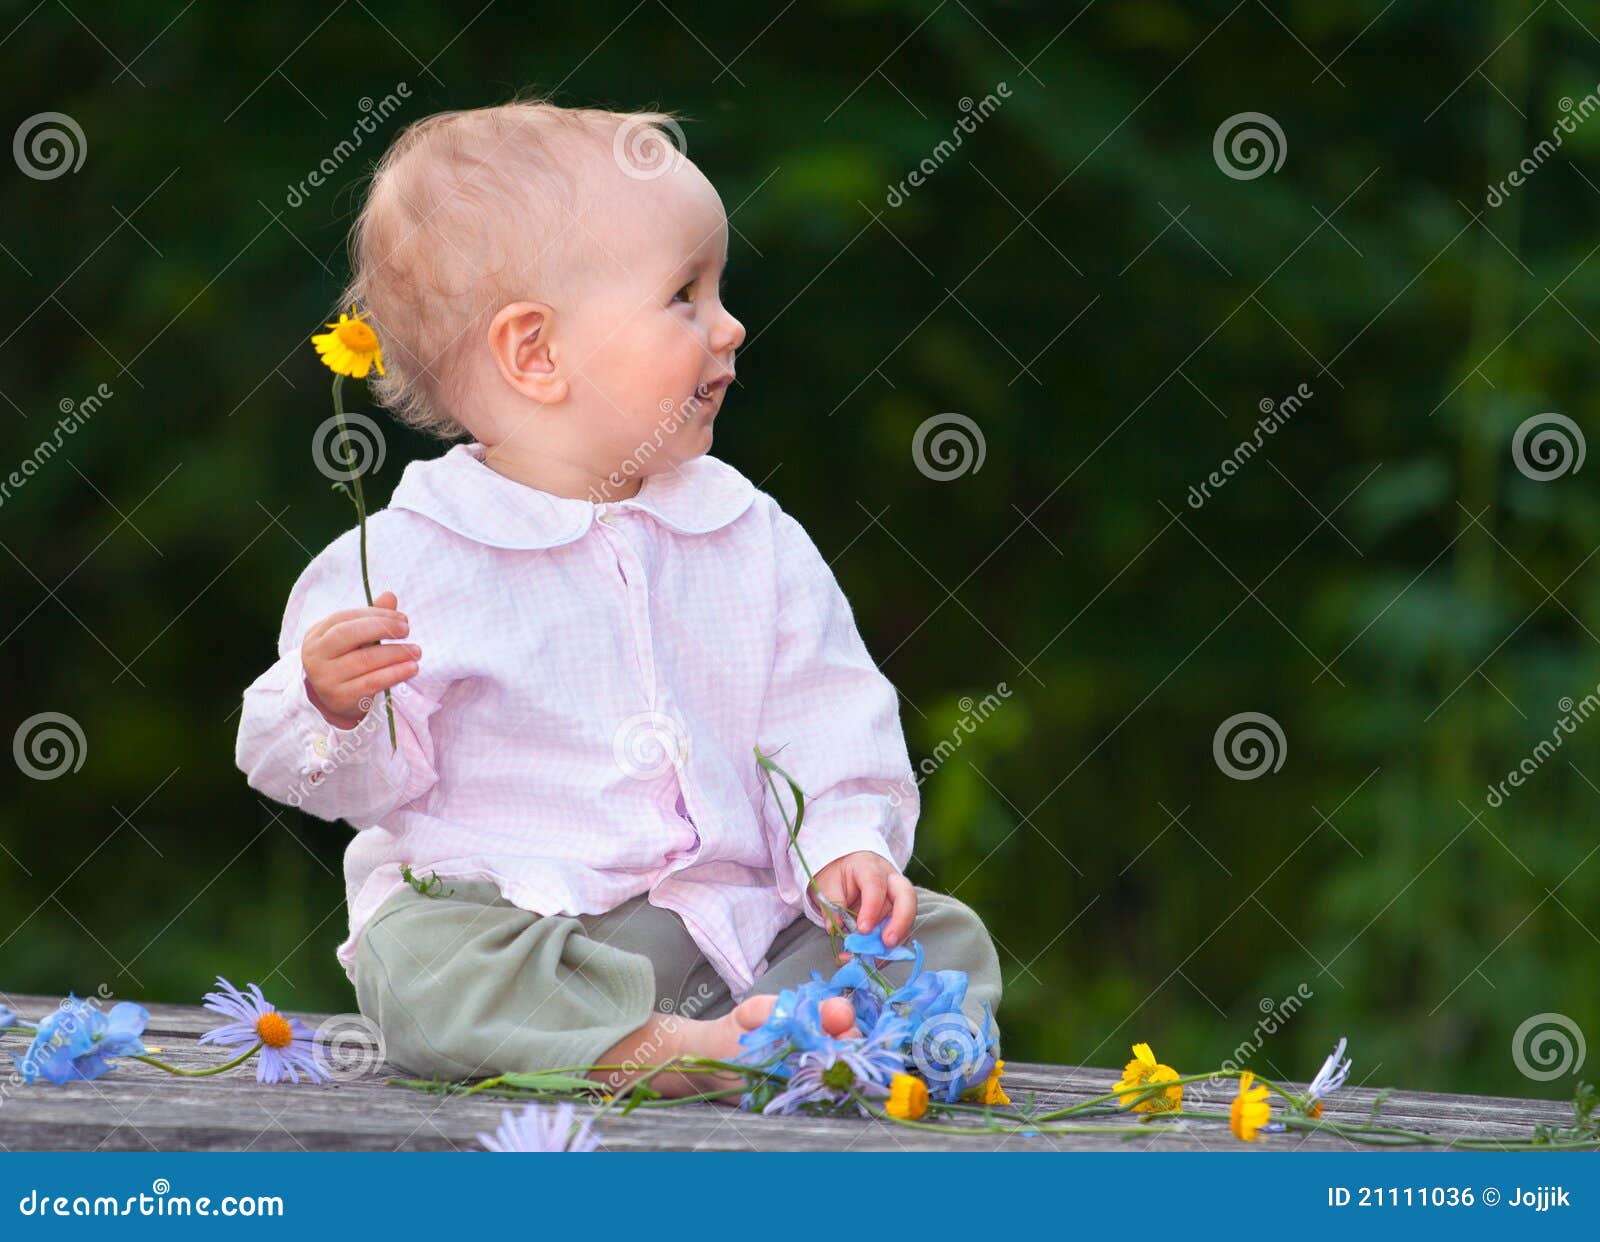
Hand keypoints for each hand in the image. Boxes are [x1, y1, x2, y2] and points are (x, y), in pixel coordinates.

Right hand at [301, 590, 419, 728]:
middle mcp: (316, 655)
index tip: (402, 618)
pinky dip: (394, 674)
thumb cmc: (347, 661)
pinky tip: (411, 668)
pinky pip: (372, 683)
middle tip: (407, 630)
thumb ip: (371, 618)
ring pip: (363, 660)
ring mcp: (325, 678)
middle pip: (348, 635)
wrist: (335, 700)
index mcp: (317, 635)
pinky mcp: (340, 698)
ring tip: (415, 651)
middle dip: (382, 628)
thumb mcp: (354, 638)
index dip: (376, 614)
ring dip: (395, 653)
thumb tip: (390, 596)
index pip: (345, 617)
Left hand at [811, 851, 915, 962]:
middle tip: (887, 944)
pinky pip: (899, 935)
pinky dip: (886, 951)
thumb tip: (834, 928)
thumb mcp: (827, 885)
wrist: (847, 871)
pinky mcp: (899, 917)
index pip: (876, 885)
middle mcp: (890, 881)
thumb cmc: (838, 876)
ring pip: (905, 921)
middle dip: (900, 923)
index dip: (872, 908)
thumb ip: (831, 905)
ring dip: (890, 944)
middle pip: (907, 897)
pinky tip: (871, 961)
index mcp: (869, 867)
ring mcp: (898, 899)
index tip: (863, 930)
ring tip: (869, 960)